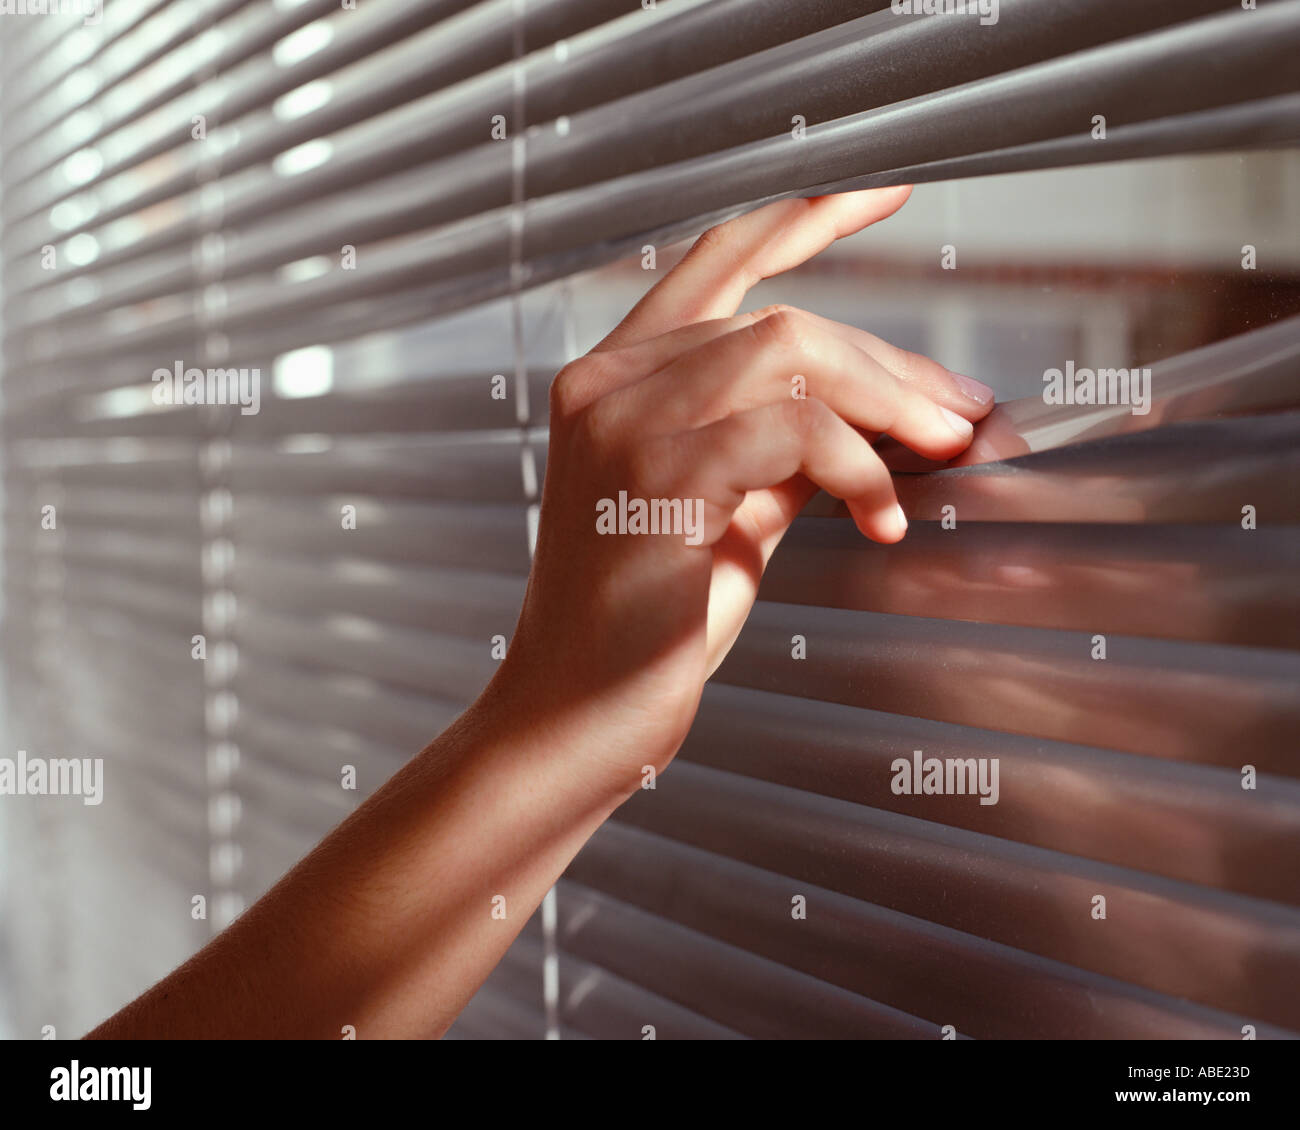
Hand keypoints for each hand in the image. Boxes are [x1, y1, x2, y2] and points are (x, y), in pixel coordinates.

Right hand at [490, 188, 994, 796]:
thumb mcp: (728, 514)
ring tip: (943, 455)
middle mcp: (608, 383)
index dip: (806, 213)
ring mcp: (623, 424)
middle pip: (778, 315)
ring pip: (788, 351)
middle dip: (891, 363)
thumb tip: (887, 411)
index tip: (888, 186)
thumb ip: (783, 447)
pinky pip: (791, 430)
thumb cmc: (648, 624)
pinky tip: (882, 524)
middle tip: (962, 416)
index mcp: (618, 379)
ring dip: (886, 402)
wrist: (574, 717)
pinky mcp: (654, 477)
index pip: (717, 257)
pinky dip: (858, 470)